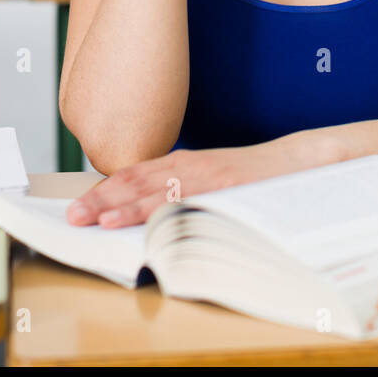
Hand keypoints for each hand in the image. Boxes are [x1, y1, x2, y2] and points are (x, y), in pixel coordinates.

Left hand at [64, 133, 334, 228]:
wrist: (305, 157)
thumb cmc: (260, 175)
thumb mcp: (217, 178)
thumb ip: (187, 188)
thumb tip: (154, 210)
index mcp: (187, 162)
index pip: (135, 173)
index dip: (104, 189)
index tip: (79, 206)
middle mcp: (192, 164)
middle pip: (136, 179)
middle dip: (101, 199)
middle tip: (72, 217)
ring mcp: (209, 174)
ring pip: (156, 188)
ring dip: (122, 205)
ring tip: (95, 219)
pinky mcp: (227, 184)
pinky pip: (187, 197)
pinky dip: (159, 208)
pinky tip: (140, 217)